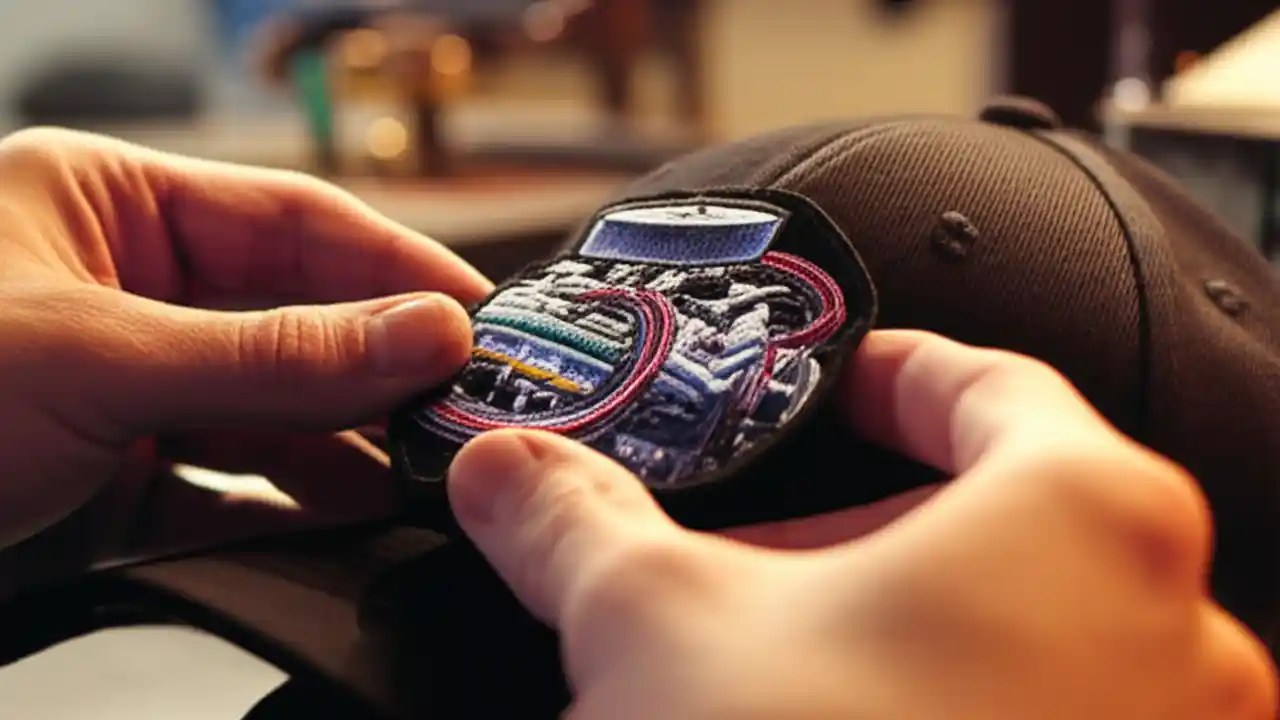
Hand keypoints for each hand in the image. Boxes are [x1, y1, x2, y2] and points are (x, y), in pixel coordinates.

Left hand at [0, 127, 489, 573]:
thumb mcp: (98, 359)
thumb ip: (272, 357)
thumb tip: (426, 334)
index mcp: (106, 206)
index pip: (291, 219)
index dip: (396, 264)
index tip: (478, 314)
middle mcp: (121, 290)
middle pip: (293, 321)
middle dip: (380, 369)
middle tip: (468, 403)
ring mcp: (120, 388)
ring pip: (270, 412)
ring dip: (350, 446)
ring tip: (427, 469)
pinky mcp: (112, 480)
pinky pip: (227, 489)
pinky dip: (292, 508)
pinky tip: (353, 516)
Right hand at [447, 330, 1276, 718]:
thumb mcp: (660, 629)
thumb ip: (580, 523)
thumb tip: (513, 473)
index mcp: (1085, 519)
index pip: (986, 388)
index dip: (884, 380)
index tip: (827, 393)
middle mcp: (1172, 632)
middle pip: (994, 523)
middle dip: (854, 536)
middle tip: (757, 560)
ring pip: (1022, 635)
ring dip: (895, 636)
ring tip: (780, 670)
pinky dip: (945, 710)